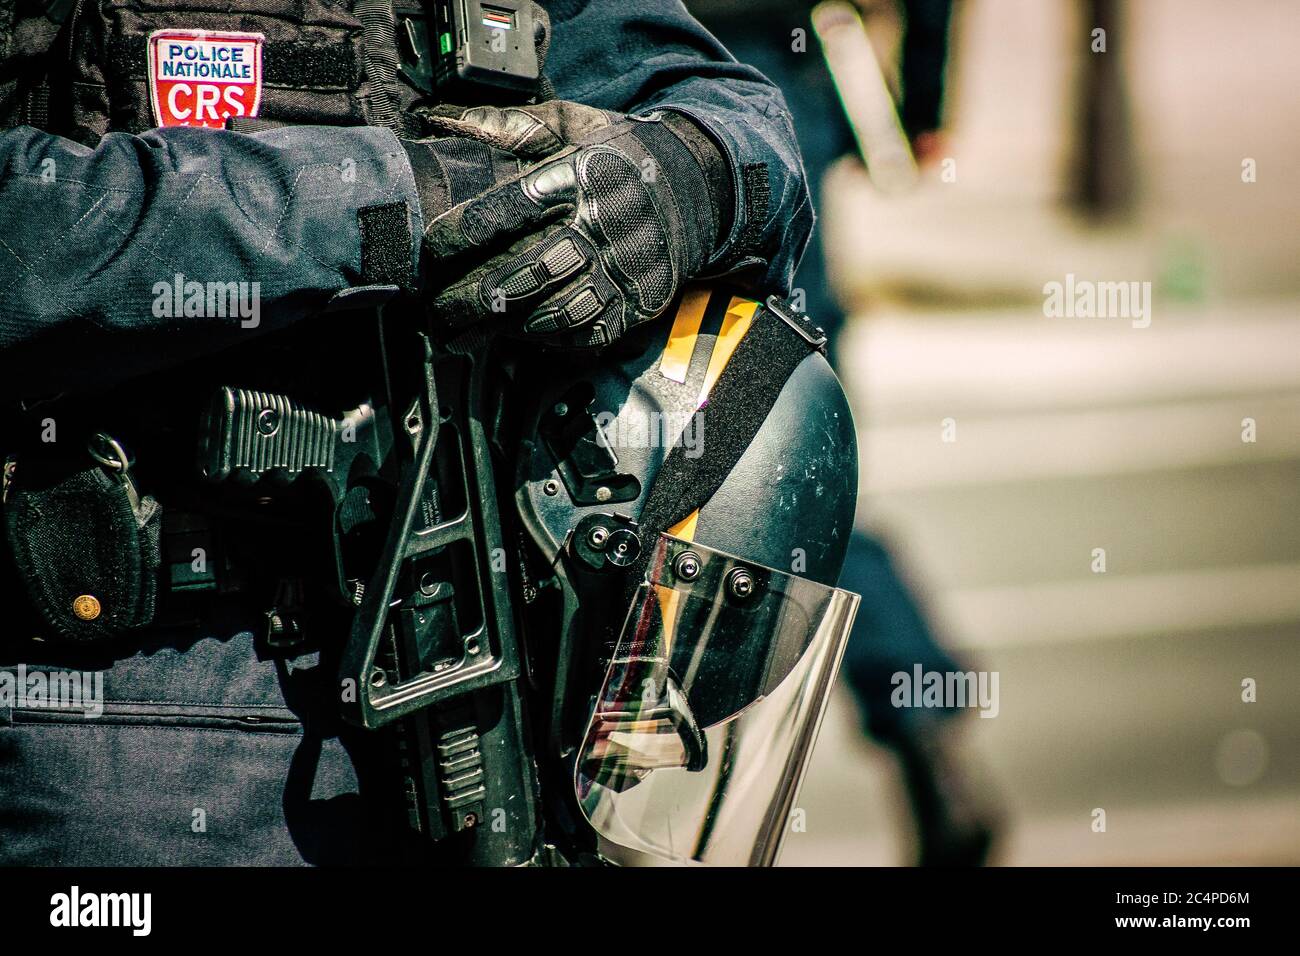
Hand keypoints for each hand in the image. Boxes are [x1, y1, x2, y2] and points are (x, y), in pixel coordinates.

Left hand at [413, 101, 731, 346]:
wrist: (698, 185)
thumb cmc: (620, 153)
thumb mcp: (571, 123)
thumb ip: (508, 126)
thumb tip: (441, 121)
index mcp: (579, 175)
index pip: (509, 209)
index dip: (463, 234)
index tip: (433, 250)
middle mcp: (603, 223)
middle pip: (528, 272)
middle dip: (474, 299)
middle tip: (438, 313)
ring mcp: (625, 267)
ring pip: (558, 311)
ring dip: (508, 329)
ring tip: (470, 335)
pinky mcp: (640, 300)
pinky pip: (590, 333)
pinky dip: (552, 341)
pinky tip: (523, 337)